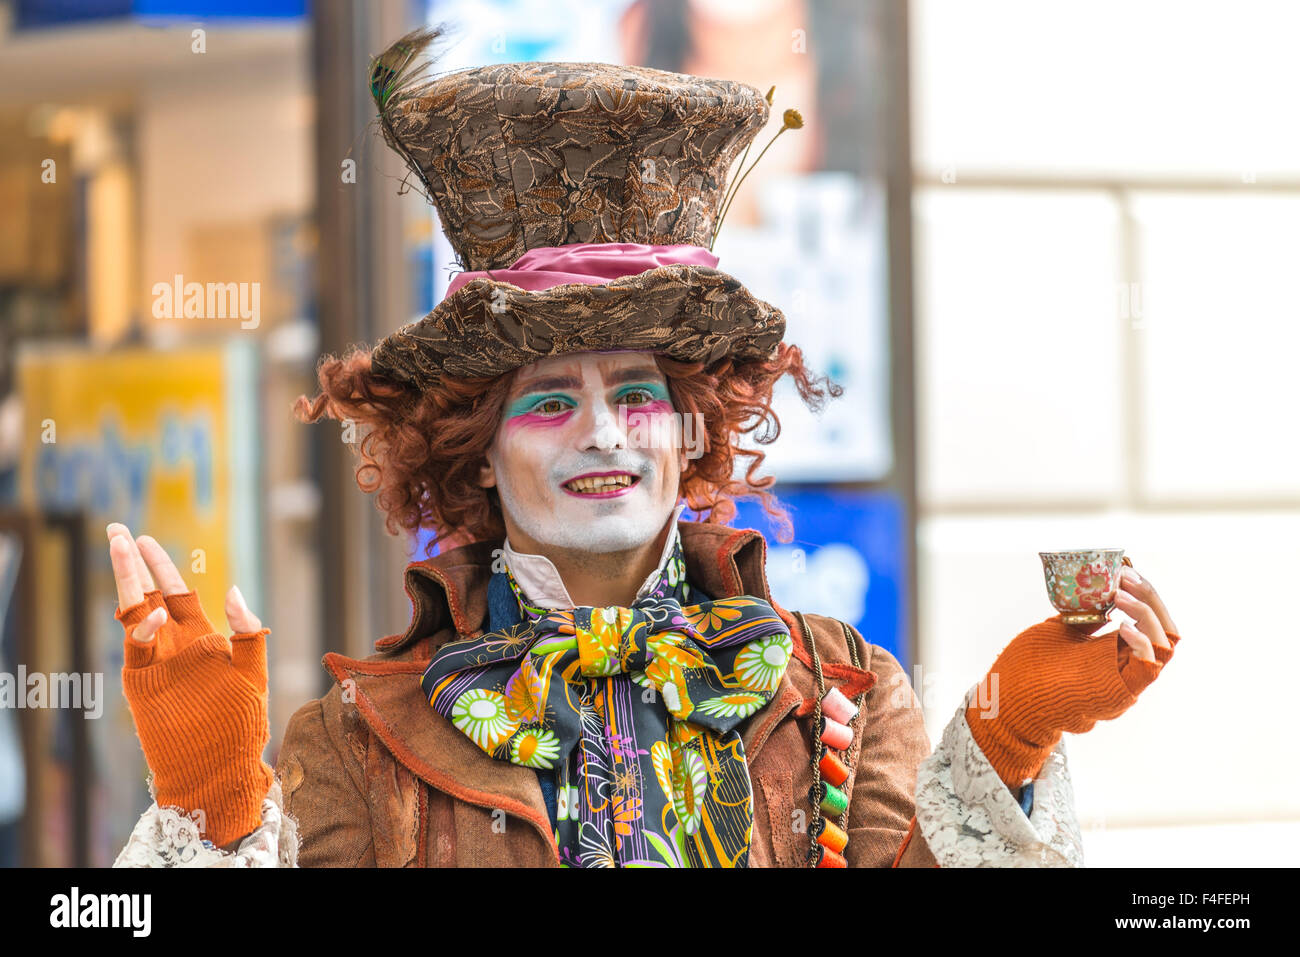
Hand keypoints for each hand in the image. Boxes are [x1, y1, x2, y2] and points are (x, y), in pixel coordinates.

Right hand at [109, 522, 272, 846]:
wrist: (222, 770)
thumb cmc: (241, 725)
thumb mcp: (255, 675)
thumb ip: (247, 634)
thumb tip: (234, 589)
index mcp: (200, 638)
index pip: (176, 592)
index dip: (161, 565)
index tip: (145, 539)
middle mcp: (173, 646)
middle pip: (146, 595)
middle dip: (132, 563)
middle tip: (117, 530)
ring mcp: (155, 664)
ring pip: (134, 615)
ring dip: (127, 583)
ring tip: (120, 550)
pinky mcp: (143, 686)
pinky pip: (137, 651)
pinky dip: (142, 631)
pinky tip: (155, 613)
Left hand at [967, 563, 1180, 787]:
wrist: (1010, 695)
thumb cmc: (1030, 666)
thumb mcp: (1062, 632)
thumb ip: (1085, 617)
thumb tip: (1097, 594)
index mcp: (1116, 650)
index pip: (1150, 620)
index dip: (1145, 594)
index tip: (1125, 570)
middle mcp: (1127, 665)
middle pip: (1165, 629)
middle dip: (1151, 597)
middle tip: (1127, 576)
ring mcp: (1127, 680)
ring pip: (1165, 645)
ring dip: (1147, 613)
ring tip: (1119, 594)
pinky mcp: (1120, 692)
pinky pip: (1148, 667)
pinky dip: (1142, 642)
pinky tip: (1123, 625)